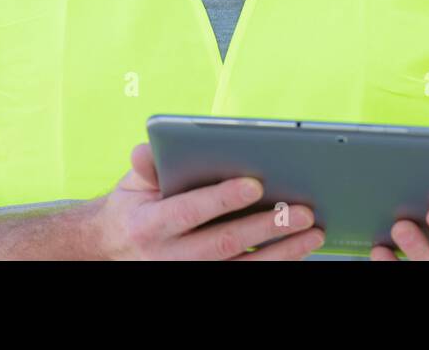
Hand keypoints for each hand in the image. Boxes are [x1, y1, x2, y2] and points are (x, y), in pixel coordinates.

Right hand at [95, 142, 325, 259]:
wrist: (114, 250)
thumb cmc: (134, 208)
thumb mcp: (132, 186)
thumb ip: (147, 168)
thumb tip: (145, 150)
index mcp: (150, 225)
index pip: (188, 211)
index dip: (222, 198)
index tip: (256, 183)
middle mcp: (170, 257)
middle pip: (223, 243)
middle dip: (266, 226)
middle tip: (303, 211)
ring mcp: (189, 273)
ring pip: (241, 267)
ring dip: (282, 251)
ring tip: (314, 233)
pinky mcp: (204, 279)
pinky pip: (243, 276)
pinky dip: (274, 264)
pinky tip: (299, 250)